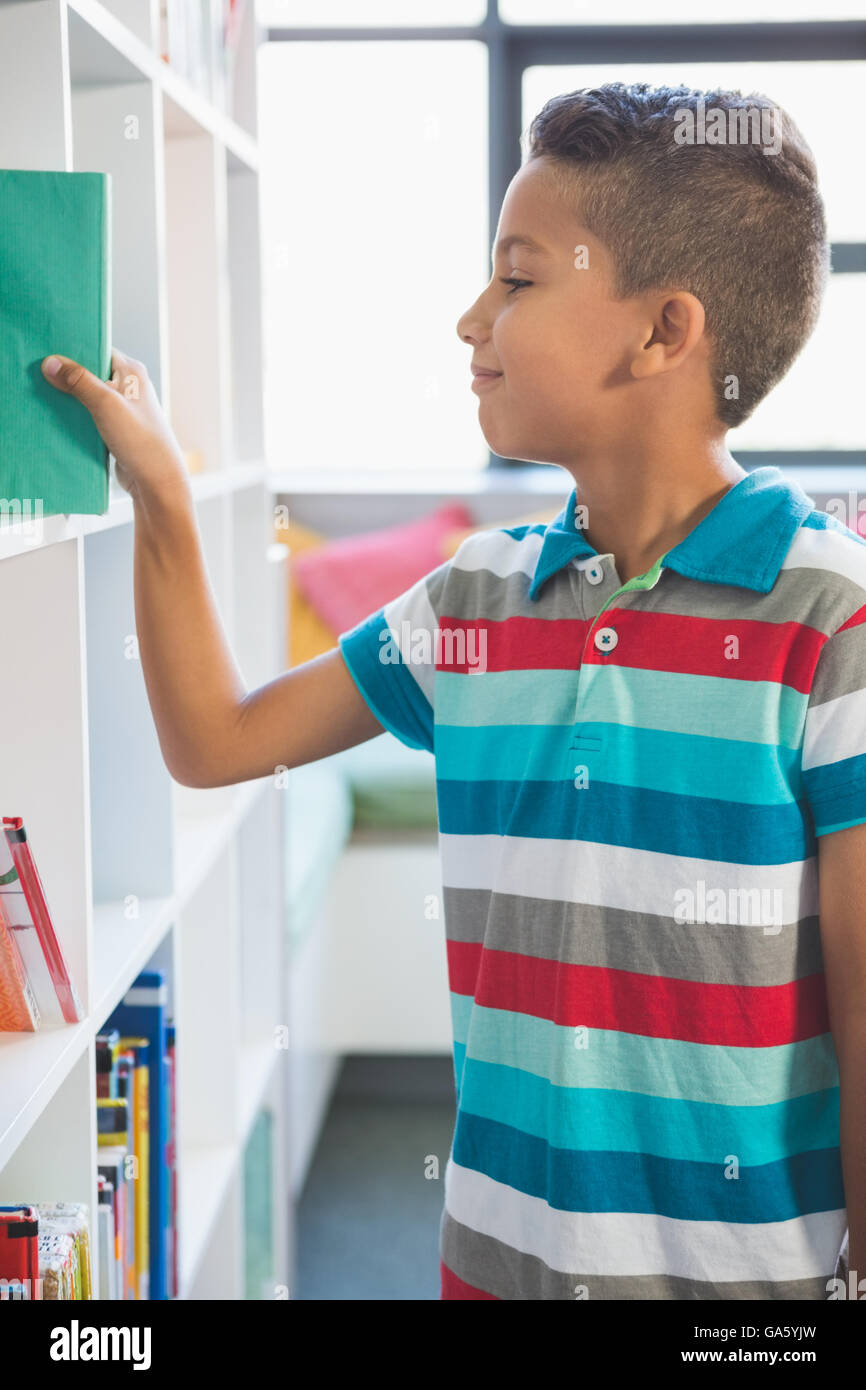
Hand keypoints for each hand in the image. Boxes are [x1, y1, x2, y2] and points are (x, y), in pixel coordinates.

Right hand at [41, 347, 186, 501]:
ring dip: (68, 399)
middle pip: (90, 373)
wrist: (156, 481)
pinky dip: (75, 417)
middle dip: (66, 376)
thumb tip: (50, 363)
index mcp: (131, 371)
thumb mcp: (106, 404)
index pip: (97, 350)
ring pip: (87, 397)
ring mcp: (122, 409)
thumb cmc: (139, 440)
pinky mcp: (115, 428)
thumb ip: (78, 381)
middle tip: (37, 374)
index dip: (73, 350)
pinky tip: (54, 417)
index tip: (46, 351)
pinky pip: (89, 416)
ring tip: (40, 394)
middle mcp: (128, 386)